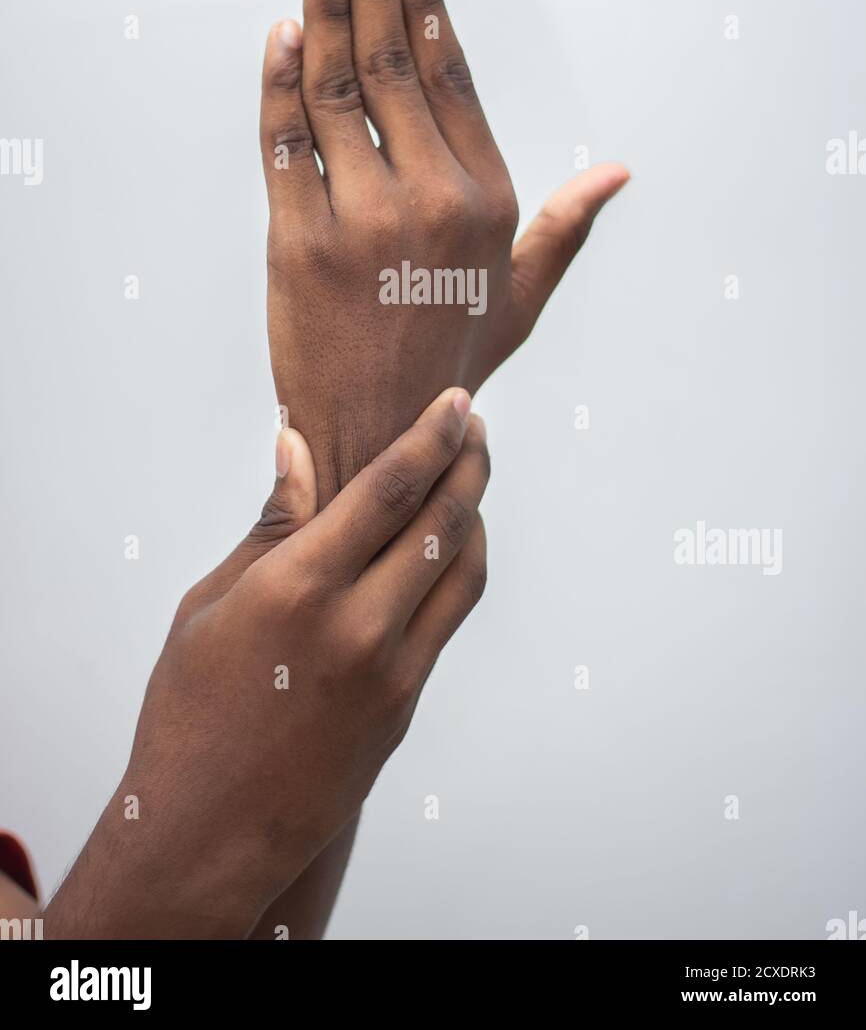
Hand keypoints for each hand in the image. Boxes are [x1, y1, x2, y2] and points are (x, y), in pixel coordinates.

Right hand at [44, 390, 487, 938]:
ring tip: (469, 475)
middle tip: (475, 427)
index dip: (432, 436)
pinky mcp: (406, 704)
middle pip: (444, 520)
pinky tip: (448, 544)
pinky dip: (459, 567)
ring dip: (476, 512)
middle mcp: (359, 624)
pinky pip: (449, 617)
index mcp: (299, 587)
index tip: (459, 402)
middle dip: (469, 462)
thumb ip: (271, 524)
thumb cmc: (189, 707)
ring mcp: (392, 670)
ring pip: (464, 569)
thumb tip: (298, 445)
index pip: (391, 489)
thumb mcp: (211, 604)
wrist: (210, 829)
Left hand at [261, 0, 627, 501]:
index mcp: (487, 202)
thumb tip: (617, 171)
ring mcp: (359, 219)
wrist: (380, 436)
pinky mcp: (296, 242)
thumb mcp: (522, 296)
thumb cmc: (454, 362)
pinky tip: (281, 33)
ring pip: (335, 89)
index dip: (423, 6)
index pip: (451, 78)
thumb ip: (565, 226)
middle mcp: (429, 201)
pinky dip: (278, 83)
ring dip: (322, 9)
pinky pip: (284, 144)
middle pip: (391, 65)